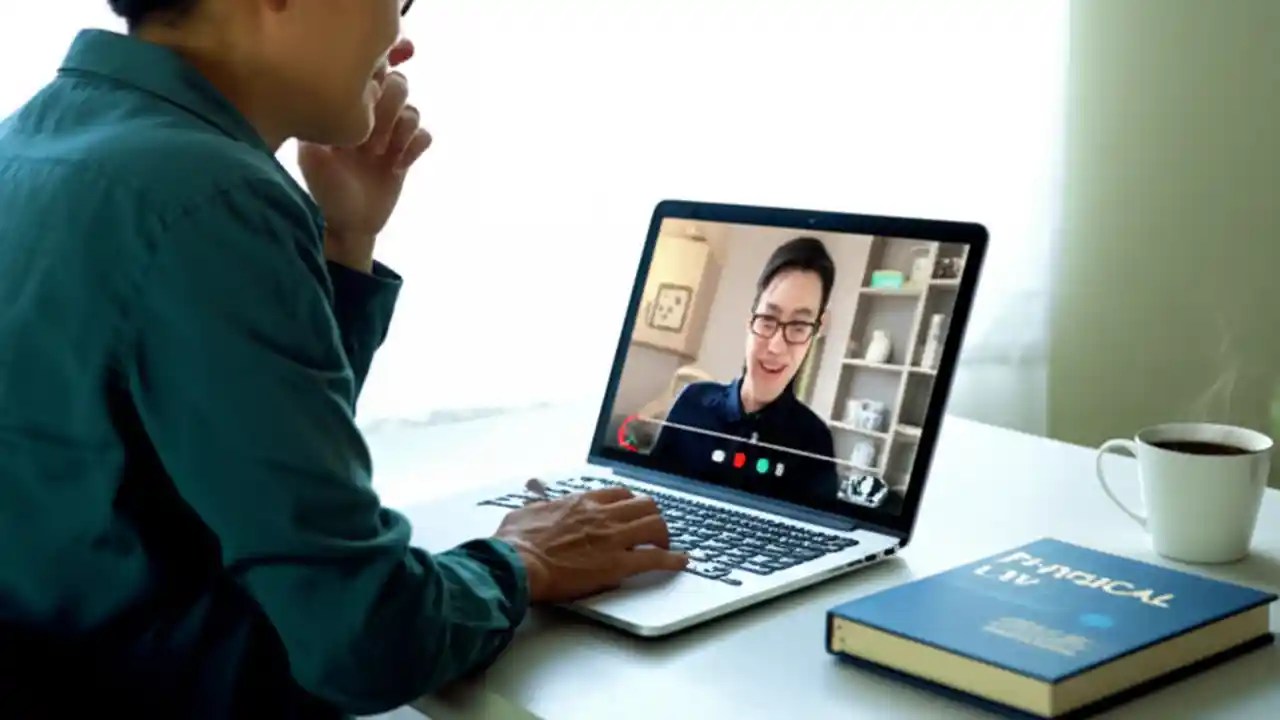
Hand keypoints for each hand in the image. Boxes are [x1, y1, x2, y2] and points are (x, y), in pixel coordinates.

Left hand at [298, 38, 430, 272]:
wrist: (350, 224)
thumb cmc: (326, 191)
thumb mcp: (312, 158)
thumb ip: (321, 126)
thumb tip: (338, 99)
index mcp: (346, 108)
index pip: (368, 71)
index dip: (377, 70)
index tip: (372, 91)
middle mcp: (371, 116)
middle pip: (398, 83)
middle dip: (389, 109)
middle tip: (370, 143)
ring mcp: (391, 134)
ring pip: (413, 109)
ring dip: (401, 130)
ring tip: (381, 155)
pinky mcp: (406, 153)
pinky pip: (425, 135)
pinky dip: (416, 147)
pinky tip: (399, 167)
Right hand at [493, 486, 688, 602]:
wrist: (515, 565)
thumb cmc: (514, 543)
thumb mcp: (523, 513)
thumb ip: (535, 505)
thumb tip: (532, 501)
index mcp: (581, 502)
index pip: (619, 494)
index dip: (631, 503)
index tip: (633, 511)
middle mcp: (602, 515)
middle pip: (644, 505)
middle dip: (653, 516)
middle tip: (654, 529)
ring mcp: (612, 539)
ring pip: (655, 525)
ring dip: (664, 535)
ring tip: (667, 545)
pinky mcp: (616, 565)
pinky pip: (654, 558)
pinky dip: (672, 559)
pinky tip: (681, 562)